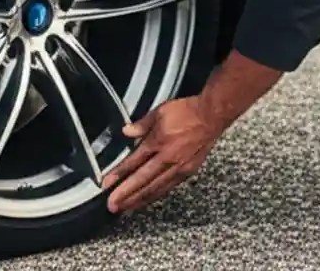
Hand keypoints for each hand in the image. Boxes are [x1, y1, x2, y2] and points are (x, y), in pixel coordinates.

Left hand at [102, 96, 222, 213]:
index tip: (107, 184)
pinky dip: (155, 195)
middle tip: (112, 205)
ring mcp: (179, 167)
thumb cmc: (188, 112)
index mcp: (158, 142)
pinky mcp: (188, 171)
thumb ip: (142, 124)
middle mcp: (168, 158)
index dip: (119, 174)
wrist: (212, 116)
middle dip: (125, 194)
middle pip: (142, 181)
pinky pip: (168, 187)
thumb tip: (126, 131)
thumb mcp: (160, 111)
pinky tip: (147, 200)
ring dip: (139, 200)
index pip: (134, 162)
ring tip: (126, 208)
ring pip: (155, 188)